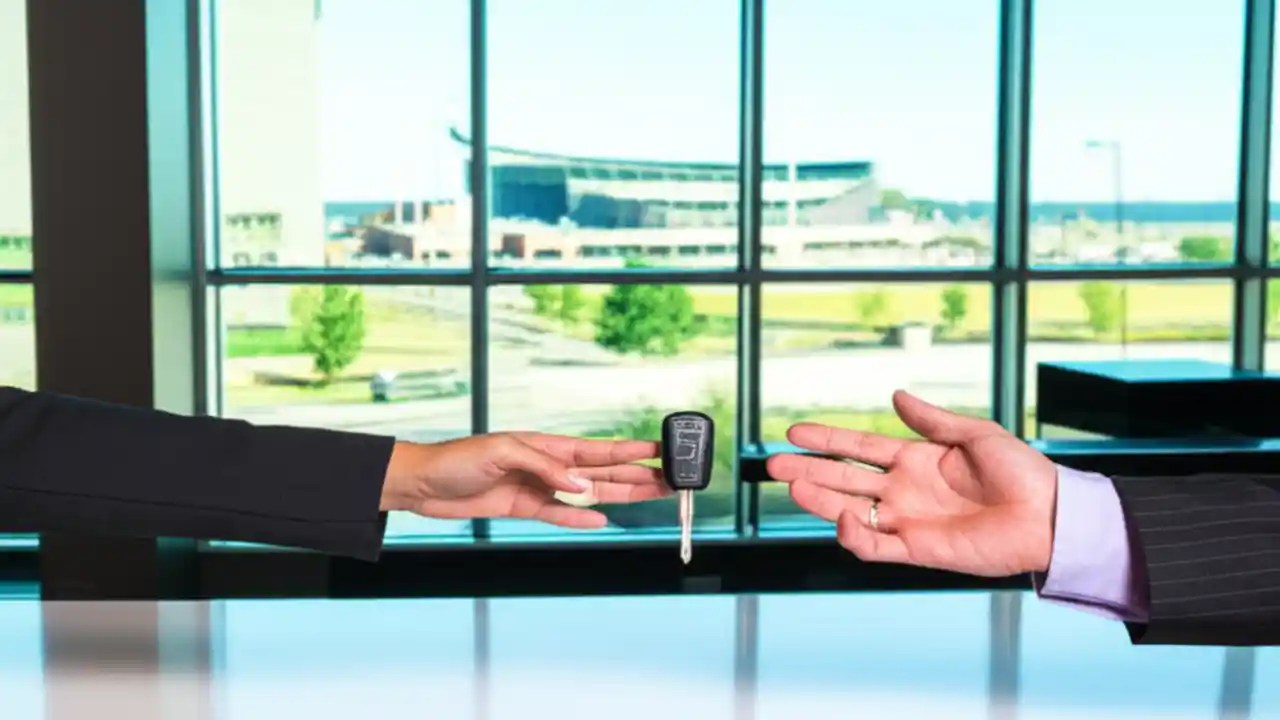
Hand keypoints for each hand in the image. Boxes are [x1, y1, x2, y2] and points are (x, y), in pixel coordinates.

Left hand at [380, 432, 667, 528]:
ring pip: (589, 493)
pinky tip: (602, 520)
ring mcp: (538, 488)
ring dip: (620, 494)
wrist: (423, 483)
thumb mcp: (502, 452)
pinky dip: (581, 518)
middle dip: (636, 474)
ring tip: (651, 495)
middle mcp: (547, 466)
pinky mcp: (523, 508)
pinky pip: (561, 515)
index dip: (629, 450)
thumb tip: (578, 486)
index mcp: (546, 445)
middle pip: (602, 471)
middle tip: (670, 479)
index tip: (658, 450)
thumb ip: (544, 467)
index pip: (597, 449)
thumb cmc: (457, 459)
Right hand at [766, 390, 1057, 576]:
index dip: (827, 439)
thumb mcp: (976, 434)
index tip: (794, 431)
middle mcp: (904, 490)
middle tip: (772, 465)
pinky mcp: (918, 550)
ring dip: (819, 500)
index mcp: (916, 459)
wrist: (1049, 516)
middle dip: (808, 471)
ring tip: (791, 487)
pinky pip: (876, 546)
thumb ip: (932, 419)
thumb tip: (895, 395)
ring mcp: (908, 520)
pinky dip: (854, 536)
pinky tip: (841, 518)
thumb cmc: (1022, 472)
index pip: (859, 447)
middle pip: (844, 478)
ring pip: (850, 510)